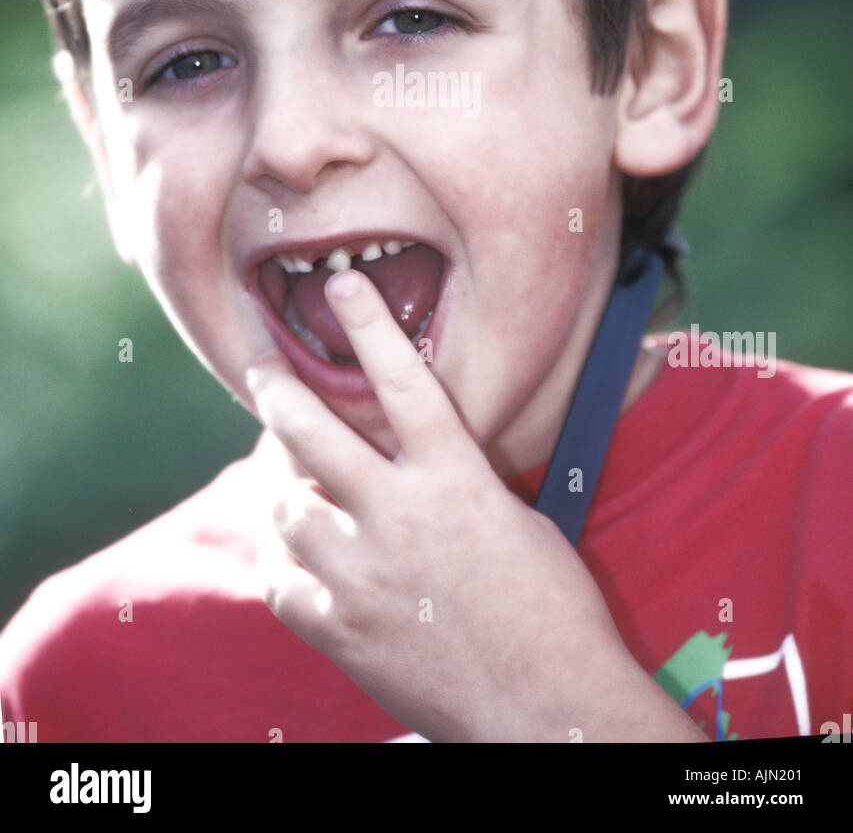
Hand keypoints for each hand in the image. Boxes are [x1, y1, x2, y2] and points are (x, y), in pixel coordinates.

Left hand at [246, 269, 705, 742]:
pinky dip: (285, 564)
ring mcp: (363, 578)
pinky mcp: (342, 633)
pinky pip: (281, 582)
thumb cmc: (551, 610)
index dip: (369, 326)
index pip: (404, 383)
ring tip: (289, 479)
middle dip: (279, 390)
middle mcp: (400, 519)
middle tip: (264, 367)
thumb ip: (457, 482)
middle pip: (314, 434)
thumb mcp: (516, 520)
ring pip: (285, 507)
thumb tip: (415, 460)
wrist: (546, 708)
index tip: (340, 285)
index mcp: (455, 482)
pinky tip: (298, 558)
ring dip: (284, 488)